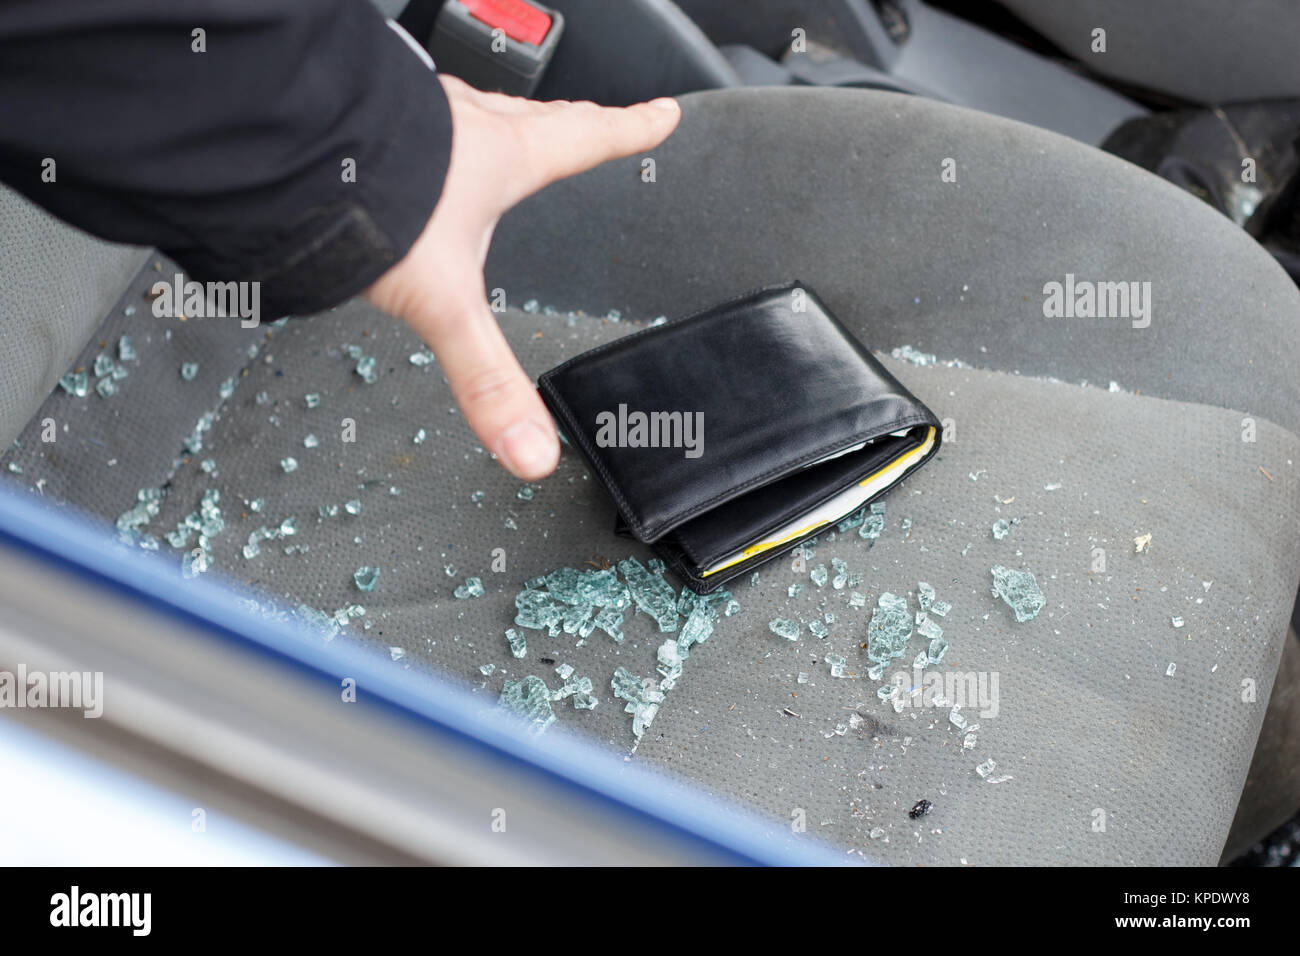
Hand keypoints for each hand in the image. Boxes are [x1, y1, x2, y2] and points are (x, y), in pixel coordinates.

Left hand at [366, 75, 680, 479]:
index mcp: (503, 160)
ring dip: (503, 121)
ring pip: (479, 112)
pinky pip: (421, 118)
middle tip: (597, 118)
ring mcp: (418, 115)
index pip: (587, 141)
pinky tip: (416, 148)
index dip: (631, 131)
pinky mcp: (370, 118)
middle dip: (574, 121)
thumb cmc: (372, 203)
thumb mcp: (444, 304)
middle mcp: (465, 128)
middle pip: (540, 120)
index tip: (661, 115)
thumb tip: (532, 448)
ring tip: (510, 130)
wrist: (296, 149)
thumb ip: (487, 380)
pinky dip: (436, 129)